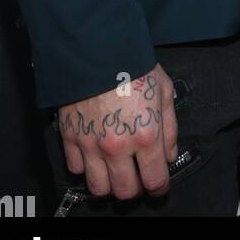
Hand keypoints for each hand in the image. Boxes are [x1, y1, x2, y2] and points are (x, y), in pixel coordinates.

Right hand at [57, 63, 178, 199]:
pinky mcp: (70, 137)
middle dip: (135, 188)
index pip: (154, 180)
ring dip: (109, 184)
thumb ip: (170, 127)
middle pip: (125, 191)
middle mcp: (117, 147)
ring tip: (114, 171)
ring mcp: (91, 145)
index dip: (160, 187)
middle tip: (137, 176)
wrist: (97, 48)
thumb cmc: (133, 65)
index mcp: (145, 135)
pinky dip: (85, 167)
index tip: (159, 184)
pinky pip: (75, 168)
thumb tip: (169, 154)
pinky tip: (94, 155)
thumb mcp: (164, 91)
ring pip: (98, 188)